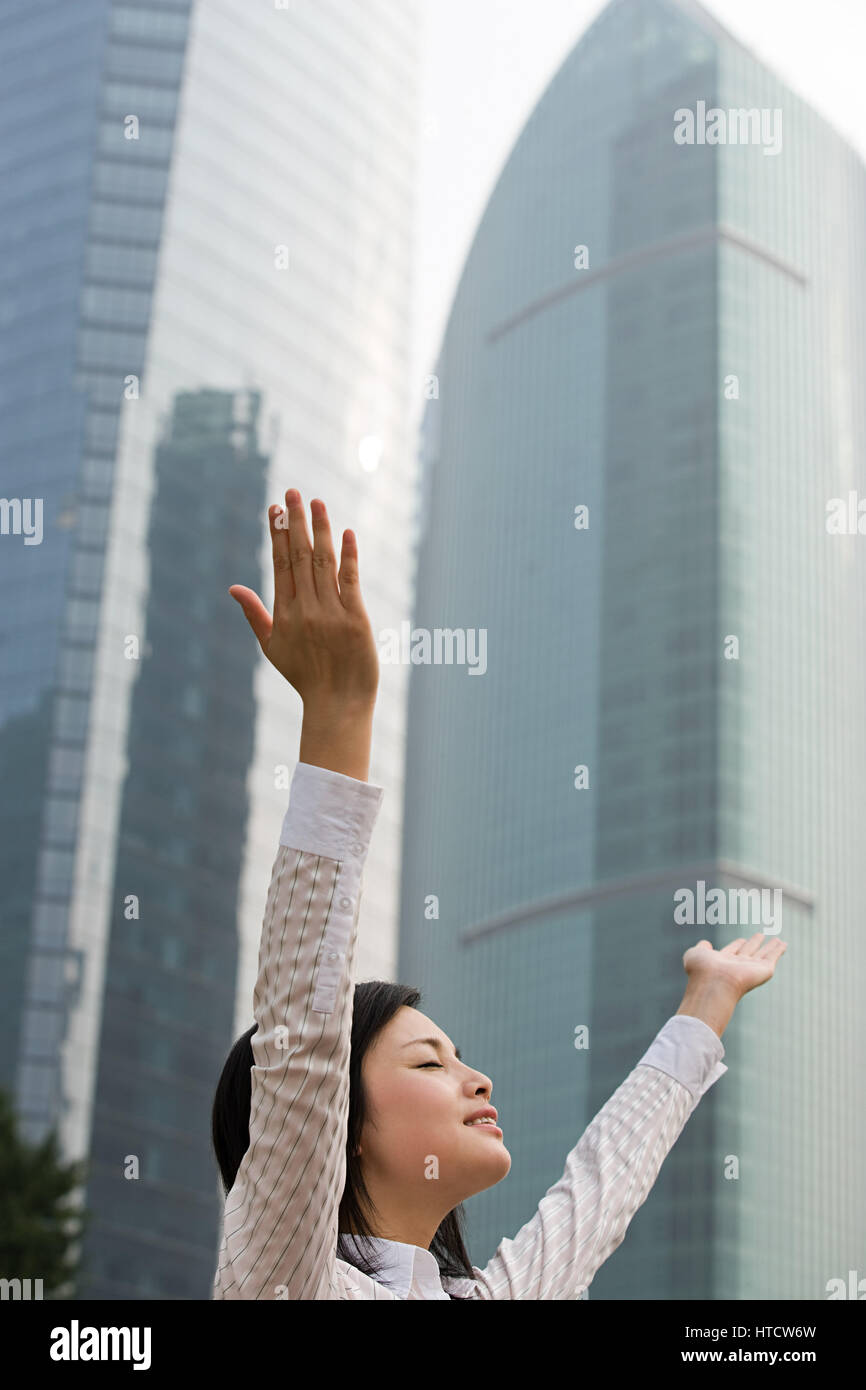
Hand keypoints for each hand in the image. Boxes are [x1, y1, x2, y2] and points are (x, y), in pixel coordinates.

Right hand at [229, 490, 379, 708]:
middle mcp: (305, 610)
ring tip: (317, 502)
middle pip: (300, 557)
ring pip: (324, 563)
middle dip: (295, 522)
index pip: (280, 564)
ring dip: (320, 530)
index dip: (278, 535)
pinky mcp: (356, 619)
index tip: (275, 508)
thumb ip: (254, 614)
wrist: (337, 704)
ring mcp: (331, 613)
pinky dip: (349, 556)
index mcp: (283, 614)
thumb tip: (233, 587)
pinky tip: (347, 533)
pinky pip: (351, 581)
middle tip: (293, 492)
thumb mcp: (271, 647)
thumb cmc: (304, 676)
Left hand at [683, 933, 787, 999]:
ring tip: (778, 939)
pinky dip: (779, 950)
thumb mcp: (695, 954)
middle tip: (760, 935)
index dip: (737, 945)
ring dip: (770, 946)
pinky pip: (773, 957)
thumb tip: (705, 944)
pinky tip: (784, 944)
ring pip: (763, 954)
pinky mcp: (764, 970)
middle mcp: (738, 965)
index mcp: (722, 962)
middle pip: (748, 952)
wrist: (714, 983)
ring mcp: (751, 968)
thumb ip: (700, 948)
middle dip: (754, 943)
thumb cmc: (702, 971)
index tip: (742, 940)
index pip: (732, 951)